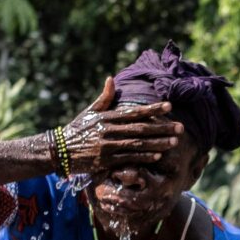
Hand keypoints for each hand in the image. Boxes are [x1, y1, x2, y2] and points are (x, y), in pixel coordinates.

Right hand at [59, 76, 181, 173]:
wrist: (59, 150)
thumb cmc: (77, 129)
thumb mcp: (89, 112)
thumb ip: (104, 98)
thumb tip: (111, 79)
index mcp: (107, 117)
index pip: (134, 111)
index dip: (153, 109)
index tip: (169, 106)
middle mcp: (109, 130)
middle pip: (141, 128)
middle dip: (162, 128)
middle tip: (180, 127)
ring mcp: (108, 146)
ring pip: (138, 144)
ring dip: (157, 143)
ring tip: (174, 142)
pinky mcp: (105, 160)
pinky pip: (128, 158)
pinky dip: (143, 157)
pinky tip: (157, 156)